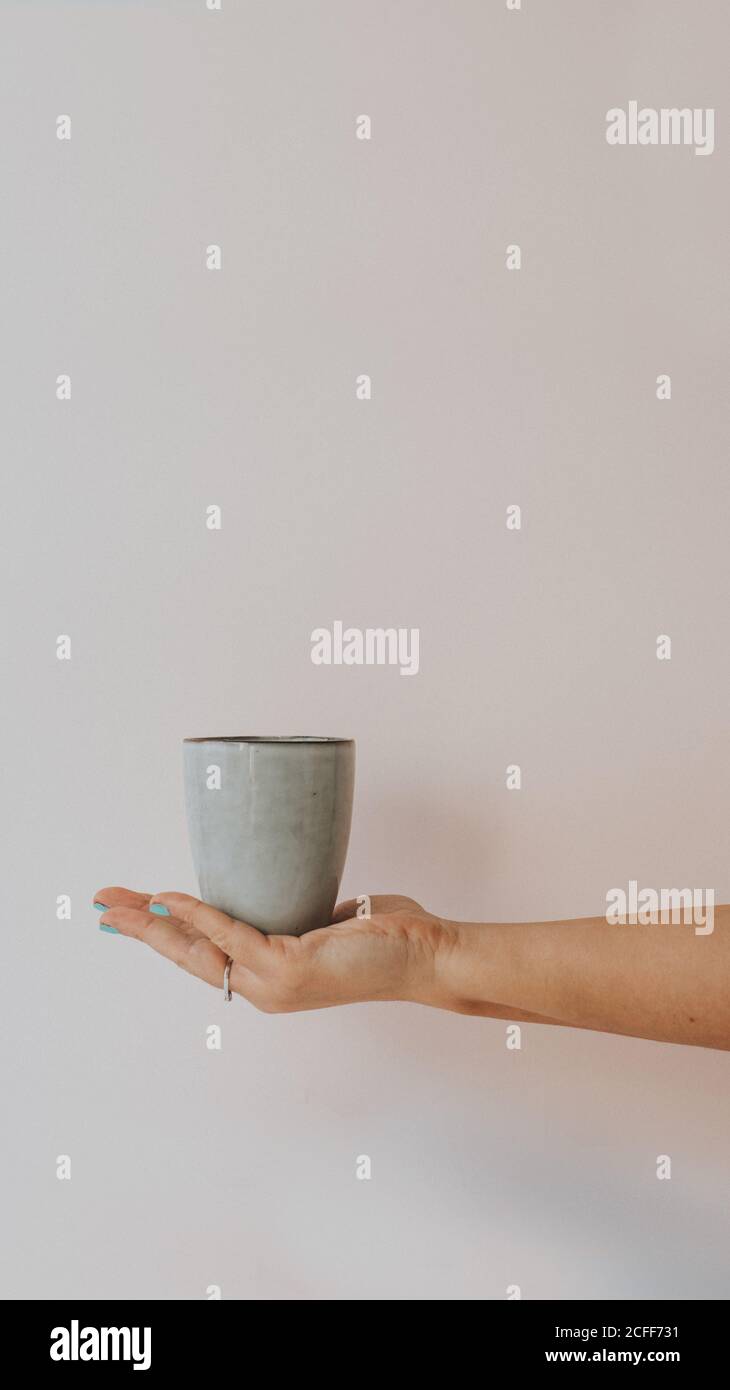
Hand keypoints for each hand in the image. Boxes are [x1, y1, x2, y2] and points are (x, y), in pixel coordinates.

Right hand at [93, 889, 451, 1012]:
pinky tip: (168, 897)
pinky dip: (197, 914)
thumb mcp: (331, 919)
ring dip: (152, 922)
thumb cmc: (387, 935)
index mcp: (269, 976)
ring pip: (197, 949)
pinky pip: (230, 934)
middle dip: (139, 929)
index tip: (127, 916)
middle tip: (99, 907)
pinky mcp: (288, 967)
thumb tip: (280, 881)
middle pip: (186, 956)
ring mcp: (272, 982)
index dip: (162, 936)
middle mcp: (263, 987)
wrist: (426, 956)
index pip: (203, 956)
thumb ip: (298, 910)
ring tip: (117, 904)